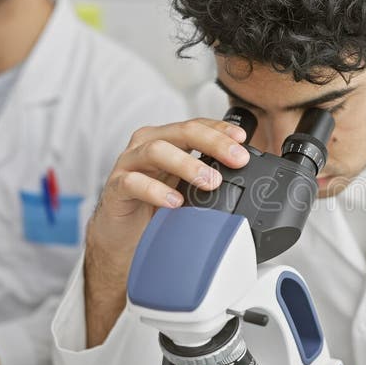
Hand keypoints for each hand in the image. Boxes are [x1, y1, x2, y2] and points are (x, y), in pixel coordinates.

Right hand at [83, 118, 249, 346]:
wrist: (123, 239)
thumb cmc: (156, 208)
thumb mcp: (189, 190)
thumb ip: (211, 179)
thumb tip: (250, 182)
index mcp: (168, 141)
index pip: (197, 125)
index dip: (221, 129)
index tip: (243, 139)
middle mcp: (148, 146)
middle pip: (183, 132)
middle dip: (214, 142)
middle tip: (237, 160)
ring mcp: (129, 164)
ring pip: (157, 150)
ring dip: (188, 164)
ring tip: (211, 181)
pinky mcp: (115, 188)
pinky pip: (133, 182)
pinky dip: (157, 191)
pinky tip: (175, 202)